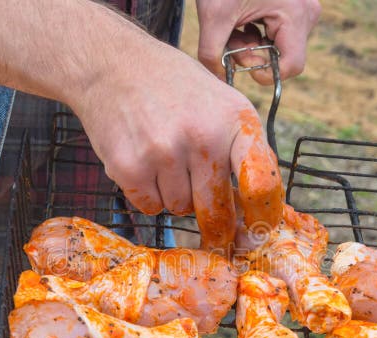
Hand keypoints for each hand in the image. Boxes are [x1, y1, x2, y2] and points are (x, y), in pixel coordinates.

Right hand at [76, 38, 281, 254]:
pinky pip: (150, 207)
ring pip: (180, 209)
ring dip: (176, 197)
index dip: (262, 215)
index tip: (258, 232)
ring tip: (165, 161)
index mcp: (234, 120)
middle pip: (217, 210)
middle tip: (215, 233)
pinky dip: (149, 195)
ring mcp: (164, 153)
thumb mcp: (223, 103)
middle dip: (217, 225)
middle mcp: (203, 137)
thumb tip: (259, 206)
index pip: (259, 183)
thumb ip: (242, 149)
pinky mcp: (129, 167)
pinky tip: (145, 164)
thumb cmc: (176, 88)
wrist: (114, 65)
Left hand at [196, 0, 320, 83]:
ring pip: (278, 46)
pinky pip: (277, 34)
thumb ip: (212, 53)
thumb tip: (217, 80)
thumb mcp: (213, 15)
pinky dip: (256, 33)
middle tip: (231, 42)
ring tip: (234, 27)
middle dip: (253, 54)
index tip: (245, 70)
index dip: (267, 74)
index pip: (292, 65)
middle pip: (282, 56)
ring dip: (251, 44)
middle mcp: (306, 13)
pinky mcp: (294, 8)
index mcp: (295, 14)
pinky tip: (243, 20)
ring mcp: (302, 10)